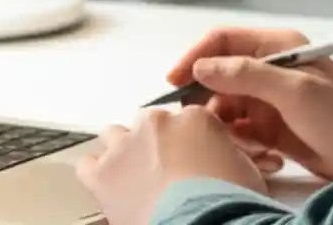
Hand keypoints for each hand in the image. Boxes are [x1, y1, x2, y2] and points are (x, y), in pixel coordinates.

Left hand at [77, 106, 266, 224]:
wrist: (200, 223)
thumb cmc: (228, 202)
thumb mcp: (245, 170)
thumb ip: (225, 153)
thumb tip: (220, 160)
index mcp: (193, 118)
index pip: (188, 119)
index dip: (191, 141)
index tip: (195, 158)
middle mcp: (155, 124)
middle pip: (149, 124)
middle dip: (156, 143)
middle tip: (167, 171)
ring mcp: (125, 146)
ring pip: (115, 136)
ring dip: (124, 152)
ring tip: (136, 178)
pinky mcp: (102, 174)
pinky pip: (87, 165)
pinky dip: (96, 172)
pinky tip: (109, 186)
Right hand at [168, 28, 332, 180]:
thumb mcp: (296, 91)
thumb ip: (247, 75)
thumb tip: (202, 67)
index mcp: (276, 48)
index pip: (222, 41)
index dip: (195, 57)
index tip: (175, 82)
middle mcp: (269, 70)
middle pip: (217, 76)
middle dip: (204, 99)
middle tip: (196, 123)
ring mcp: (270, 100)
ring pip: (225, 108)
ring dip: (225, 126)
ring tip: (240, 144)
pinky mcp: (273, 129)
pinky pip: (241, 132)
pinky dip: (241, 144)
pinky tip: (261, 156)